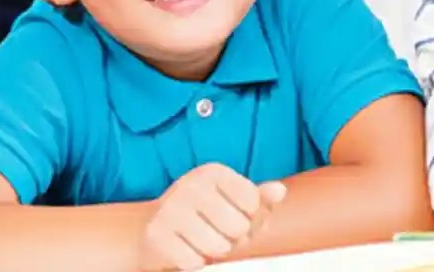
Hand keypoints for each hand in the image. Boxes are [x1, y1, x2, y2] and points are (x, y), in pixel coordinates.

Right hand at [139, 164, 286, 271]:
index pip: (254, 203)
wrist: (153, 229)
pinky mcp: (157, 234)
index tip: (231, 214)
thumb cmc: (203, 216)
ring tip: (200, 240)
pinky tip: (184, 247)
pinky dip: (194, 261)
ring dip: (214, 252)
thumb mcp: (233, 202)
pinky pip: (196, 261)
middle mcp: (190, 184)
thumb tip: (280, 191)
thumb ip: (260, 198)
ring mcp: (171, 208)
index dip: (249, 218)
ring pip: (220, 247)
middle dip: (232, 238)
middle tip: (215, 231)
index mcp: (212, 172)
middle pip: (239, 227)